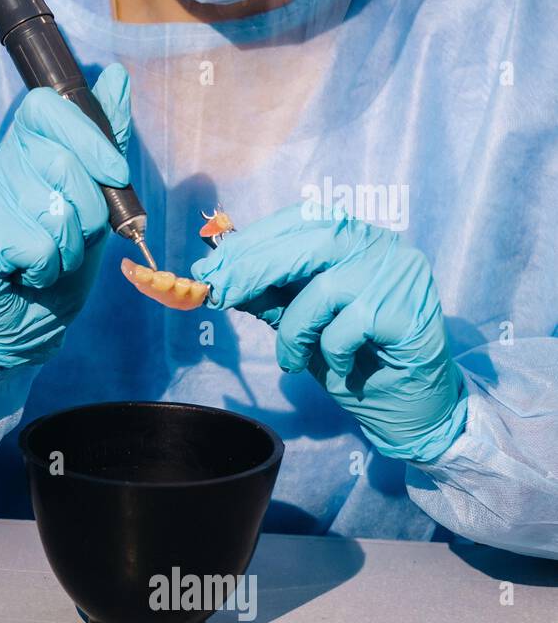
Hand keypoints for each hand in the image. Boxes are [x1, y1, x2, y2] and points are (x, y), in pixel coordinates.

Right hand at [0, 64, 131, 367]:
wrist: (22, 325)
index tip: (115, 176)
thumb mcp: (93, 203)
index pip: (48, 108)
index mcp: (25, 147)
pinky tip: (26, 274)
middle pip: (62, 163)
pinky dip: (46, 270)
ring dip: (68, 250)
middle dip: (90, 214)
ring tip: (48, 261)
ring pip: (54, 210)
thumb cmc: (55, 263)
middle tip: (73, 240)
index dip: (89, 139)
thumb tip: (116, 77)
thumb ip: (104, 143)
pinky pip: (36, 246)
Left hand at [190, 204, 467, 462]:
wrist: (405, 402)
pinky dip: (331, 351)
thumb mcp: (297, 321)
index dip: (252, 241)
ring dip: (294, 330)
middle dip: (254, 268)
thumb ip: (267, 294)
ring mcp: (401, 275)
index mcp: (352, 238)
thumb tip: (216, 274)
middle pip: (311, 241)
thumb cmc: (351, 355)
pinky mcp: (411, 311)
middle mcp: (380, 245)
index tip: (211, 268)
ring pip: (324, 289)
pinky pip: (349, 327)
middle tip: (219, 294)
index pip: (300, 220)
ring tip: (292, 359)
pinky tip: (341, 366)